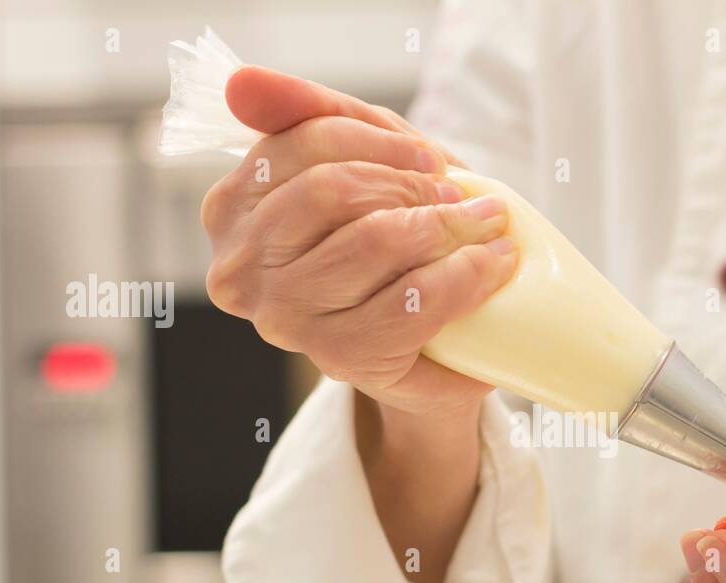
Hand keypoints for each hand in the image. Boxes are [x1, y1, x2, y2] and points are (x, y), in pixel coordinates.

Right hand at [201, 66, 517, 419]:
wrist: (425, 345)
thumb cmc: (384, 238)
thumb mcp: (355, 161)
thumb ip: (309, 112)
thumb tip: (243, 81)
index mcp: (231, 210)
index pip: (296, 145)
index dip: (374, 141)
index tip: (427, 156)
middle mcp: (243, 270)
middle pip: (329, 191)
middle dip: (408, 182)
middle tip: (459, 190)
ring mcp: (287, 320)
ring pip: (373, 241)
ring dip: (447, 224)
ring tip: (487, 221)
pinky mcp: (341, 359)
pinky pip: (412, 300)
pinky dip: (467, 273)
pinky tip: (495, 262)